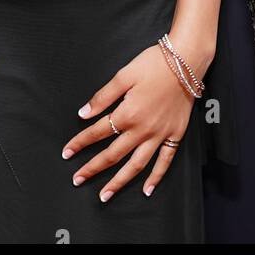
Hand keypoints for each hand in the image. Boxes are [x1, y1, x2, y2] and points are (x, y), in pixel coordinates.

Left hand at [62, 44, 196, 202]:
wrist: (187, 60)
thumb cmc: (154, 63)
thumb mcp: (124, 74)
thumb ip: (103, 96)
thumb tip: (83, 113)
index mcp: (128, 113)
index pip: (97, 132)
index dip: (80, 143)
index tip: (67, 152)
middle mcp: (142, 129)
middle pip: (113, 154)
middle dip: (93, 168)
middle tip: (77, 179)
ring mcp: (159, 134)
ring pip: (136, 165)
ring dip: (119, 182)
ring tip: (105, 194)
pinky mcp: (175, 134)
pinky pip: (165, 161)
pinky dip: (156, 177)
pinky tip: (147, 189)